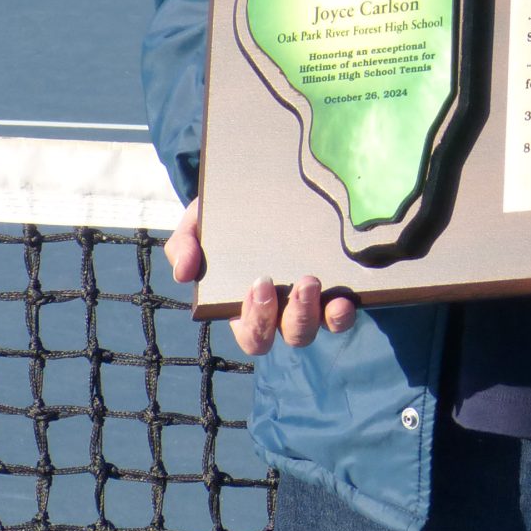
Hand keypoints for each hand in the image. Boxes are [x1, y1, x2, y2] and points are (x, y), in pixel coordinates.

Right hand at [164, 196, 358, 352]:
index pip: (251, 332)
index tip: (260, 283)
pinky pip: (342, 315)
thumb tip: (184, 273)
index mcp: (245, 308)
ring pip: (316, 328)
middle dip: (295, 316)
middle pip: (289, 336)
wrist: (254, 194)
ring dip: (318, 313)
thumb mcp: (198, 226)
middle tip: (302, 283)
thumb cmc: (223, 220)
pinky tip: (347, 299)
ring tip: (316, 281)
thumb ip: (183, 246)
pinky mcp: (334, 290)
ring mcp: (310, 304)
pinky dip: (344, 313)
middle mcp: (281, 313)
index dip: (256, 319)